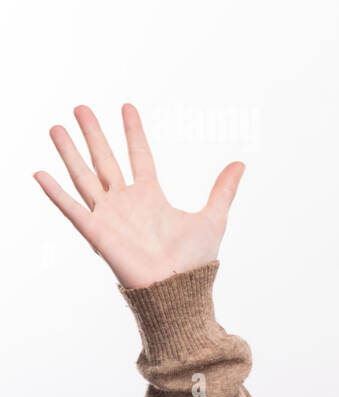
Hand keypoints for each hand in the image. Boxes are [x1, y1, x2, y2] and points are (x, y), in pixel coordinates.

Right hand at [33, 103, 245, 289]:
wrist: (178, 289)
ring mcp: (109, 216)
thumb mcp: (213, 218)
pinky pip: (72, 209)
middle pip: (105, 159)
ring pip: (84, 176)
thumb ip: (223, 190)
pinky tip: (40, 173)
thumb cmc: (194, 259)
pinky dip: (55, 192)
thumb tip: (241, 163)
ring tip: (56, 127)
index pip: (139, 156)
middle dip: (93, 134)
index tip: (127, 107)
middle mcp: (126, 202)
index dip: (133, 132)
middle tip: (81, 107)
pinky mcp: (96, 232)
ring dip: (69, 152)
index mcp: (151, 196)